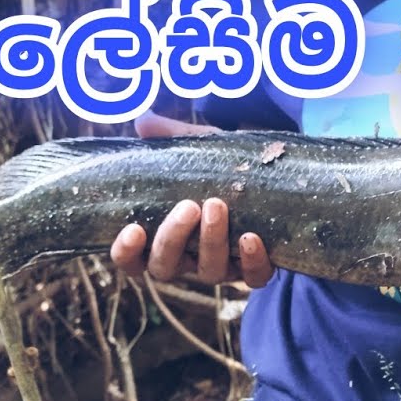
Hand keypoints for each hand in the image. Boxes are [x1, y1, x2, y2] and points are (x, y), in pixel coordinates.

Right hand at [108, 113, 274, 286]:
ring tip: (217, 205)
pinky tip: (251, 238)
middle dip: (173, 239)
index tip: (133, 229)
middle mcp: (188, 259)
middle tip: (188, 206)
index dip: (126, 253)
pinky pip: (252, 279)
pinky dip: (252, 262)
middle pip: (166, 267)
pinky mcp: (255, 270)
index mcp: (163, 237)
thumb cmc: (220, 169)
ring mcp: (222, 267)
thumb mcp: (197, 151)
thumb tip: (143, 121)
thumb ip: (170, 138)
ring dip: (211, 241)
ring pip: (209, 272)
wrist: (274, 178)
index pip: (132, 260)